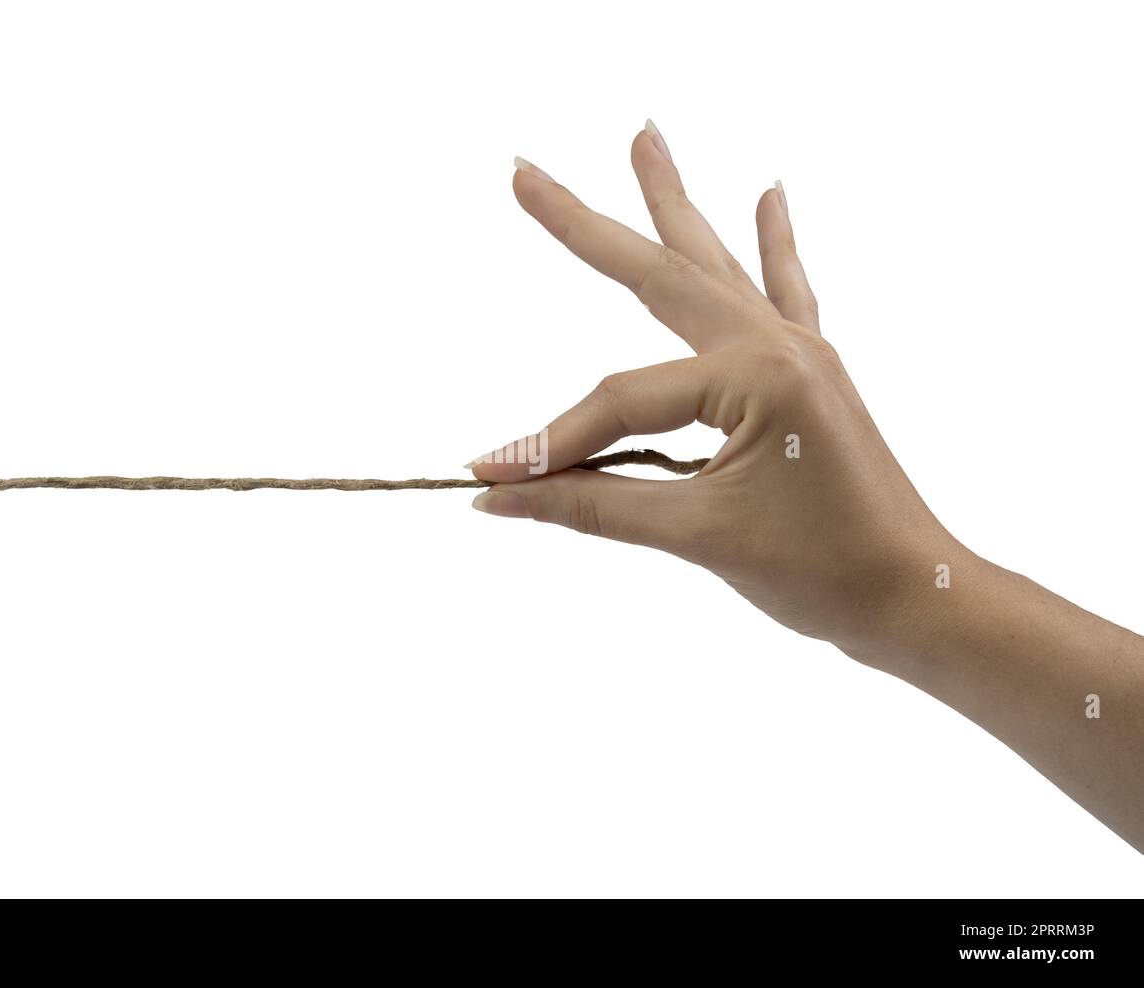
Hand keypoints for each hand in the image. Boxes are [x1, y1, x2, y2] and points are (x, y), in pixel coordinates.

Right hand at [471, 123, 958, 659]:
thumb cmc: (820, 571)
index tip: (487, 477)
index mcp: (753, 375)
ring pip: (715, 264)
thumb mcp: (697, 536)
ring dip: (674, 204)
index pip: (620, 403)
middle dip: (585, 225)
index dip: (550, 443)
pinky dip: (771, 243)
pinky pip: (783, 289)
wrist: (914, 594)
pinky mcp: (810, 369)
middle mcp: (775, 343)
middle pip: (657, 275)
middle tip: (523, 173)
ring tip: (645, 137)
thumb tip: (498, 494)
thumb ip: (591, 506)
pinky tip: (769, 193)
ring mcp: (797, 349)